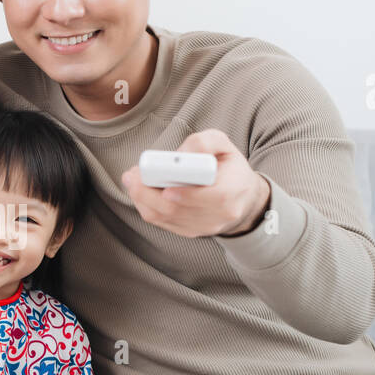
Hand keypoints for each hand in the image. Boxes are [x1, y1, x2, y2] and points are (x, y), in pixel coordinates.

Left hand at [119, 128, 270, 238]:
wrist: (242, 198)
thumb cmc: (229, 168)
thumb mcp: (224, 145)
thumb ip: (203, 143)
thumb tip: (178, 156)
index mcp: (233, 192)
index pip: (212, 198)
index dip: (187, 195)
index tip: (166, 188)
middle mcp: (219, 215)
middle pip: (179, 210)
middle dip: (150, 193)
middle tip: (133, 176)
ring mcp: (203, 227)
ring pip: (166, 218)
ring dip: (142, 199)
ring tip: (132, 180)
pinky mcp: (189, 232)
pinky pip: (162, 222)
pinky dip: (146, 206)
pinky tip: (139, 191)